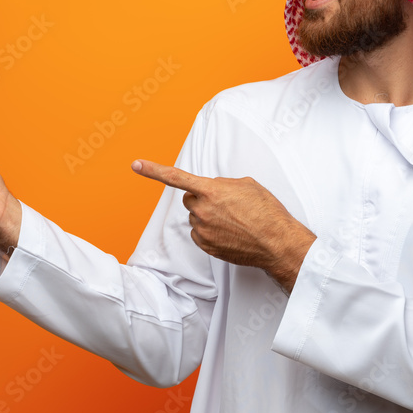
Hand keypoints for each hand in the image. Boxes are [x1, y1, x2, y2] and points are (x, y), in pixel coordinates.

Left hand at [132, 160, 315, 291]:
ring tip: (234, 220)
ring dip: (208, 216)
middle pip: (189, 200)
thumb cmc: (266, 212)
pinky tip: (230, 232)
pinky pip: (200, 234)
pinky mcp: (207, 247)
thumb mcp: (246, 185)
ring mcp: (203, 231)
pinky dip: (211, 232)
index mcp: (210, 191)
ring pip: (196, 218)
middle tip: (224, 203)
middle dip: (201, 198)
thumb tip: (214, 189)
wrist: (277, 242)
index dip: (153, 170)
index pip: (175, 177)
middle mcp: (202, 211)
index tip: (136, 165)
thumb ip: (223, 184)